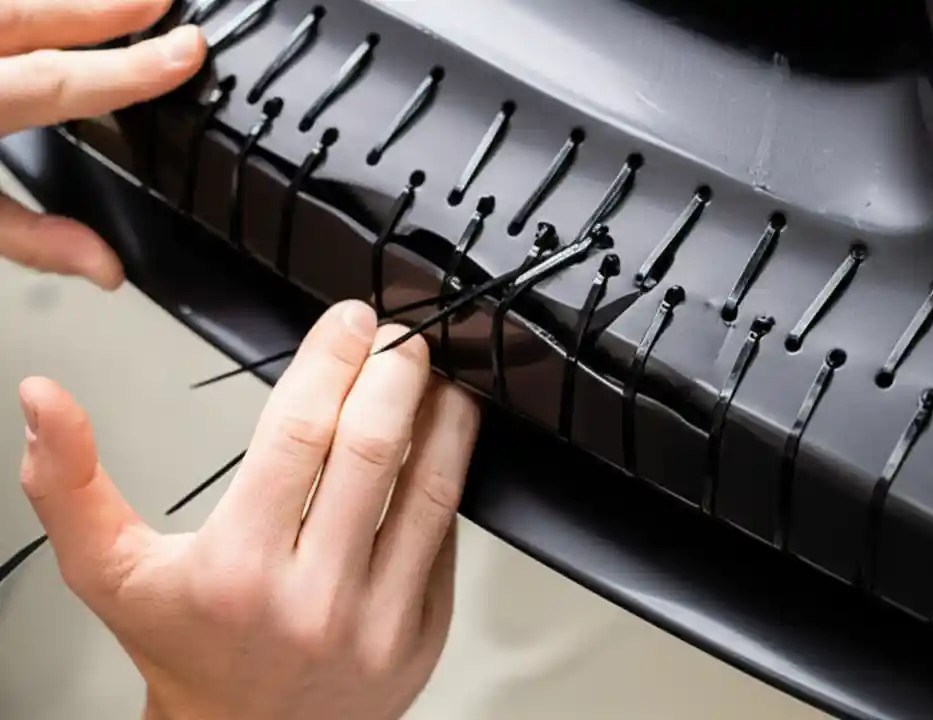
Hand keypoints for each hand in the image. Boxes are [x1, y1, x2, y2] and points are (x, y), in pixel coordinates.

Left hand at [0, 0, 205, 288]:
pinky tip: (46, 10)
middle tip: (160, 3)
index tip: (189, 51)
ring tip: (116, 0)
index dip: (131, 69)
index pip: (59, 81)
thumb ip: (30, 237)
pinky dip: (26, 8)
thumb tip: (108, 267)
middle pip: (29, 16)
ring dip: (66, 2)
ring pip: (9, 2)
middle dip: (101, 8)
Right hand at [17, 301, 481, 719]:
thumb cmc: (186, 650)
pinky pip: (449, 536)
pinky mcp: (423, 631)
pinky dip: (450, 476)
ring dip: (441, 417)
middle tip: (397, 336)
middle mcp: (315, 596)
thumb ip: (70, 485)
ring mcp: (379, 618)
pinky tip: (444, 441)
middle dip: (393, 373)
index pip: (298, 433)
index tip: (347, 322)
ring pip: (430, 489)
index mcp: (239, 570)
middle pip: (372, 449)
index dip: (330, 361)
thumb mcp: (108, 574)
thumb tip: (44, 402)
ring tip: (434, 376)